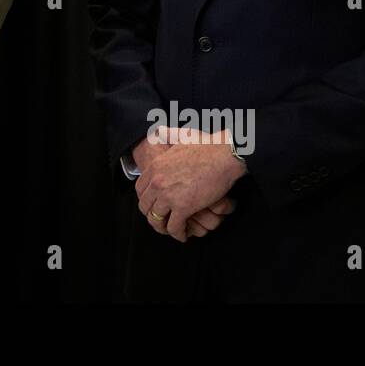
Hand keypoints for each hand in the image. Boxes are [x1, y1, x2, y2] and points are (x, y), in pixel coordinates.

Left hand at [135, 126, 246, 242]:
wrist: (224, 154)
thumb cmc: (207, 144)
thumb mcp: (181, 135)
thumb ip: (167, 134)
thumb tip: (158, 130)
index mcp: (155, 166)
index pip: (140, 189)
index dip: (146, 200)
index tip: (153, 205)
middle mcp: (157, 181)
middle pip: (145, 206)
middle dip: (152, 215)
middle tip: (161, 221)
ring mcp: (169, 195)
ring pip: (157, 219)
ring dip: (163, 228)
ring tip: (170, 231)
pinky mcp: (183, 207)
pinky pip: (174, 226)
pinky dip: (178, 234)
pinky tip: (183, 235)